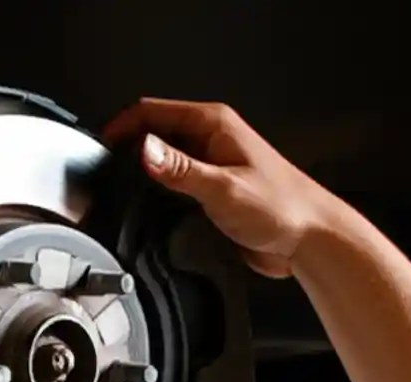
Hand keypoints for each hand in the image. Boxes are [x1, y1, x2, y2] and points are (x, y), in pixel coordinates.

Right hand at [101, 97, 359, 277]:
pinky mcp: (211, 192)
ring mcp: (211, 166)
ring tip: (124, 192)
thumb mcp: (223, 188)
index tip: (100, 146)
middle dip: (129, 150)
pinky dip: (158, 194)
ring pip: (163, 162)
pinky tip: (150, 210)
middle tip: (106, 173)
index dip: (123, 125)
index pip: (153, 111)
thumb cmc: (283, 207)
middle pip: (155, 134)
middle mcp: (212, 140)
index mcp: (214, 125)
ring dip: (144, 175)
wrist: (309, 241)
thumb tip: (144, 149)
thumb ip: (180, 169)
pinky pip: (175, 186)